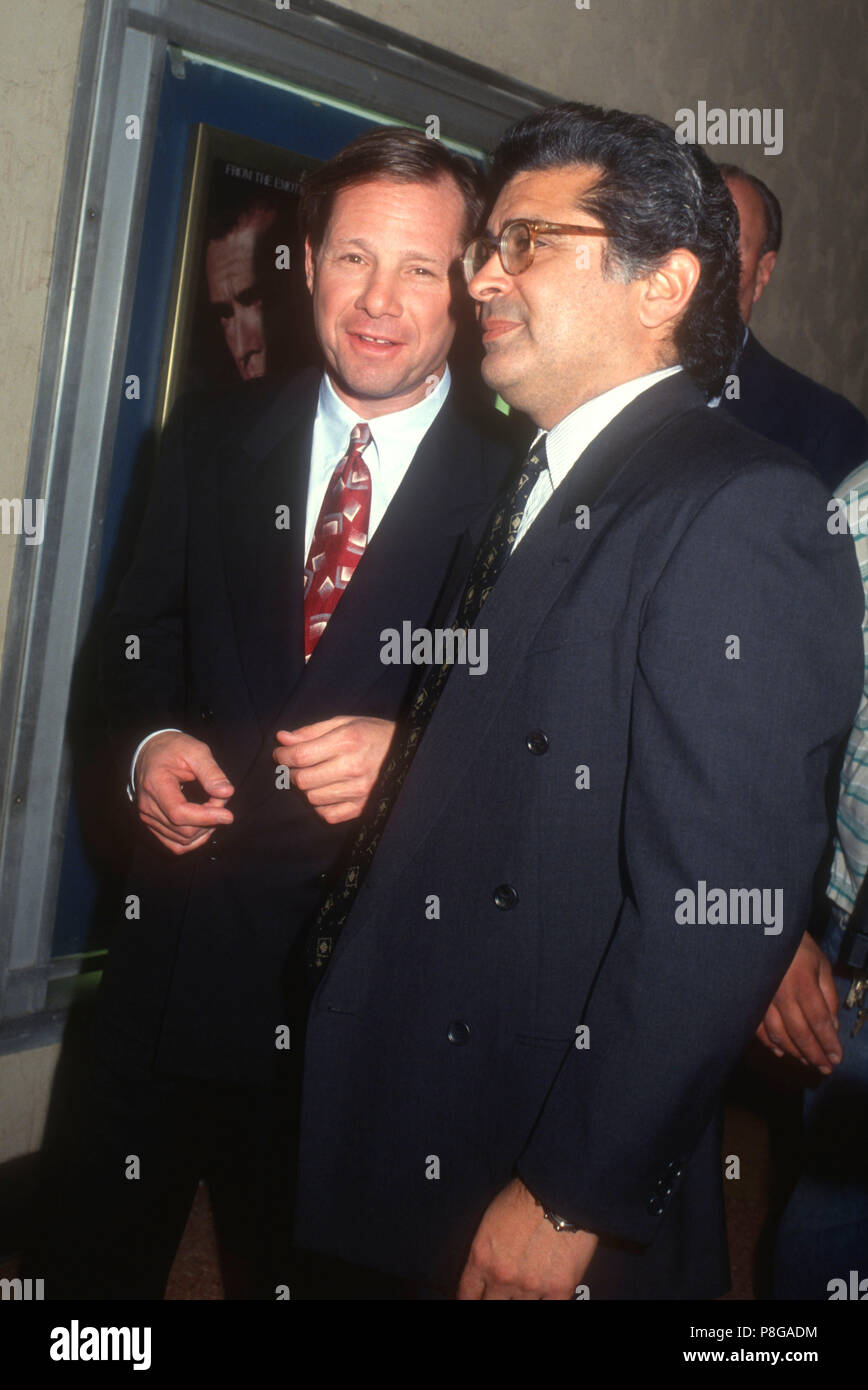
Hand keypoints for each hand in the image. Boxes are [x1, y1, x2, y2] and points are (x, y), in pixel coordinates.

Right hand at [135, 731, 233, 854]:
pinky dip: (194, 840)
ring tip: (213, 808)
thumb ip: (211, 772)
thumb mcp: (196, 750)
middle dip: (210, 820)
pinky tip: (204, 824)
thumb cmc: (174, 748)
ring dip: (205, 830)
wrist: (152, 752)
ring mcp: (148, 818)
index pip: (179, 813)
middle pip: (183, 830)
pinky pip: (176, 845)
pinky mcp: (153, 825)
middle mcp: (147, 806)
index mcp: (155, 784)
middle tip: (220, 800)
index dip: (206, 817)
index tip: (228, 815)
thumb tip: (227, 793)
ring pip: (182, 841)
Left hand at [273, 716, 395, 823]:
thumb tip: (282, 739)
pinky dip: (321, 805)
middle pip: (302, 780)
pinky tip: (328, 791)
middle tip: (296, 765)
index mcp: (348, 741)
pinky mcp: (363, 808)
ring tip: (315, 776)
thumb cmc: (372, 734)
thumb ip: (311, 732)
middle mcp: (353, 767)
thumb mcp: (344, 723)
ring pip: (312, 798)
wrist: (408, 752)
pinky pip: (327, 814)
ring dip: (307, 788)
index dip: (283, 756)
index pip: (301, 756)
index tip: (280, 754)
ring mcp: (360, 791)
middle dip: (291, 772)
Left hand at [457, 1177, 598, 1299]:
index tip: (478, 1298)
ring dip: (522, 1300)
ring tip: (527, 1288)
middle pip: (491, 1306)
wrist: (559, 1189)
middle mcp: (502, 1277)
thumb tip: (485, 1272)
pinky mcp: (558, 1289)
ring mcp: (530, 1287)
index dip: (472, 1300)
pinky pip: (550, 1310)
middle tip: (502, 1292)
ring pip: (520, 1309)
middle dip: (495, 1300)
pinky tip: (546, 1296)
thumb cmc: (525, 1196)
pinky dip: (546, 1303)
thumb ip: (486, 1252)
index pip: (467, 1296)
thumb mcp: (490, 1221)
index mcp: (481, 1258)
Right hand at [756, 930, 841, 1072]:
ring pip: (778, 1034)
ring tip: (807, 1061)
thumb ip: (828, 995)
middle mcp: (780, 993)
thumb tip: (832, 1027)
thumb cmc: (797, 946)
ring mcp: (761, 997)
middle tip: (825, 1069)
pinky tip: (780, 1051)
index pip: (819, 1021)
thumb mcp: (821, 963)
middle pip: (799, 1032)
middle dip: (814, 1054)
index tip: (837, 1059)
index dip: (829, 1043)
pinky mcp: (748, 999)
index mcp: (802, 982)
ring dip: (795, 1052)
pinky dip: (769, 1043)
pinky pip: (757, 1027)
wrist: (761, 928)